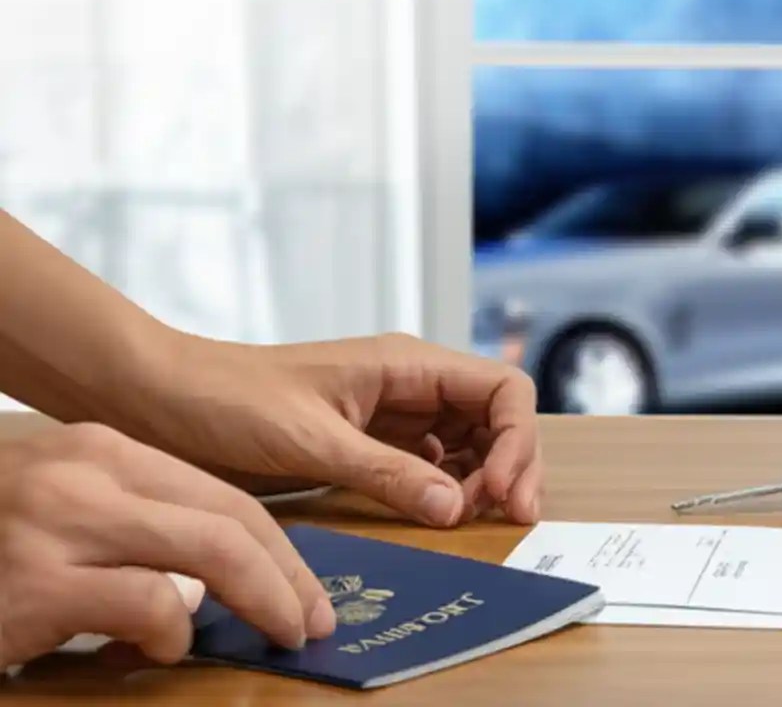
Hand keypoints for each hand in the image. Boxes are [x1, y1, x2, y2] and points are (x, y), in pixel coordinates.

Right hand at [0, 424, 336, 670]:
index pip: (223, 494)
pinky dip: (169, 637)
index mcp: (101, 450)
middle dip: (287, 578)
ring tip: (267, 635)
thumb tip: (206, 582)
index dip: (279, 547)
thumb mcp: (56, 504)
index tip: (305, 589)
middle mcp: (86, 473)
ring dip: (256, 601)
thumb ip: (127, 524)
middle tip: (310, 624)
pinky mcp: (33, 583)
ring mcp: (58, 523)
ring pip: (209, 553)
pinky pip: (149, 605)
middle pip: (231, 519)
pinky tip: (150, 652)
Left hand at [127, 333, 543, 528]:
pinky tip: (438, 516)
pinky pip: (431, 467)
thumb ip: (386, 472)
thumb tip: (456, 507)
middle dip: (512, 465)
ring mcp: (393, 416)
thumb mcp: (311, 439)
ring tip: (472, 520)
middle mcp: (410, 386)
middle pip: (496, 419)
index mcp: (406, 364)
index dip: (516, 440)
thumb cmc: (227, 398)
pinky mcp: (370, 444)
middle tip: (510, 519)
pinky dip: (447, 492)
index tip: (497, 491)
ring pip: (470, 445)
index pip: (501, 389)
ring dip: (483, 481)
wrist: (160, 398)